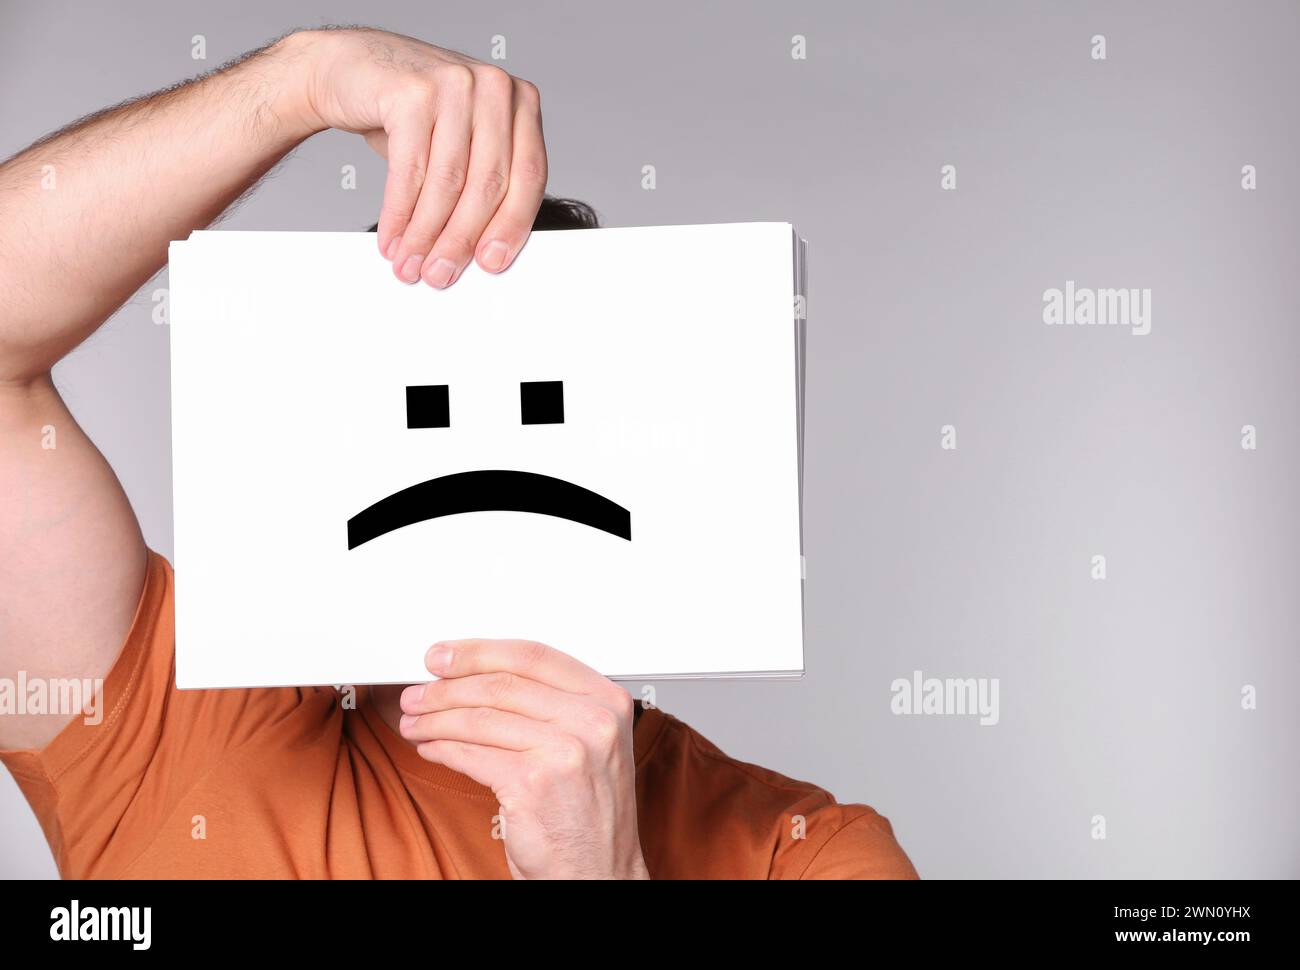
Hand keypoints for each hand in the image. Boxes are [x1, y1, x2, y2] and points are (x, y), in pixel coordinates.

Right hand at [281, 28, 546, 286]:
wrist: (350, 68)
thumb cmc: (412, 114)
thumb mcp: (461, 142)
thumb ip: (484, 181)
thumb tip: (487, 252)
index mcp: (520, 101)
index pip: (529, 176)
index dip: (510, 226)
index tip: (491, 264)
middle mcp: (494, 87)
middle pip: (488, 183)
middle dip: (461, 240)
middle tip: (440, 275)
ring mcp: (455, 83)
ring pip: (448, 182)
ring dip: (425, 234)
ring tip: (410, 265)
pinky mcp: (413, 91)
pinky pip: (410, 170)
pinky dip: (399, 213)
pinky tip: (392, 238)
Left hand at [399, 639, 649, 879]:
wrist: (597, 872)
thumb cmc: (588, 811)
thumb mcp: (588, 744)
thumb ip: (549, 704)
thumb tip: (477, 674)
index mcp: (607, 701)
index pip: (533, 655)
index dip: (478, 651)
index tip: (443, 655)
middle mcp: (592, 721)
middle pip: (500, 684)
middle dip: (447, 687)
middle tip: (418, 692)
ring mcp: (564, 752)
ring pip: (479, 718)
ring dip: (435, 718)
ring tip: (415, 721)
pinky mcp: (532, 784)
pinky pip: (470, 755)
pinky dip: (441, 749)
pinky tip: (431, 748)